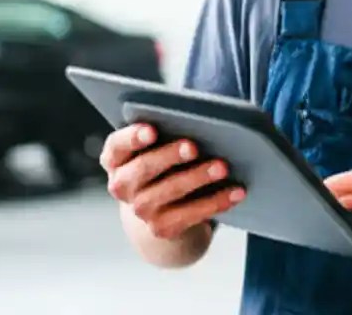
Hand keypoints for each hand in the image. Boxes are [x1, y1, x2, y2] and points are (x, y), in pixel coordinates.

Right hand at [100, 123, 244, 239]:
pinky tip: (236, 191)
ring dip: (197, 178)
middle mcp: (122, 186)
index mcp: (115, 159)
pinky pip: (190, 215)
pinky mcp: (161, 228)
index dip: (132, 138)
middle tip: (194, 146)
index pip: (117, 146)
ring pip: (168, 192)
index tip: (152, 130)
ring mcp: (140, 210)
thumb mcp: (157, 146)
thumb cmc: (163, 163)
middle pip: (143, 168)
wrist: (161, 209)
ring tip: (222, 167)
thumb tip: (200, 121)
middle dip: (170, 156)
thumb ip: (166, 131)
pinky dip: (215, 202)